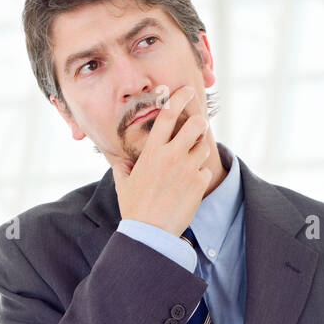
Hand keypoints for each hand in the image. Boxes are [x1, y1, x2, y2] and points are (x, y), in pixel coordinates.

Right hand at [111, 85, 212, 238]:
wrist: (150, 233)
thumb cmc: (135, 209)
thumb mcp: (123, 184)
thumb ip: (122, 167)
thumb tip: (118, 161)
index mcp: (152, 152)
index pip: (167, 115)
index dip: (178, 98)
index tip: (185, 90)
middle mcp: (171, 156)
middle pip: (196, 126)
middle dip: (200, 124)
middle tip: (198, 127)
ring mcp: (186, 169)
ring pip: (203, 148)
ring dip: (199, 153)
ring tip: (188, 166)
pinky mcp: (198, 183)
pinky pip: (205, 171)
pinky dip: (199, 177)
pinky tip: (188, 189)